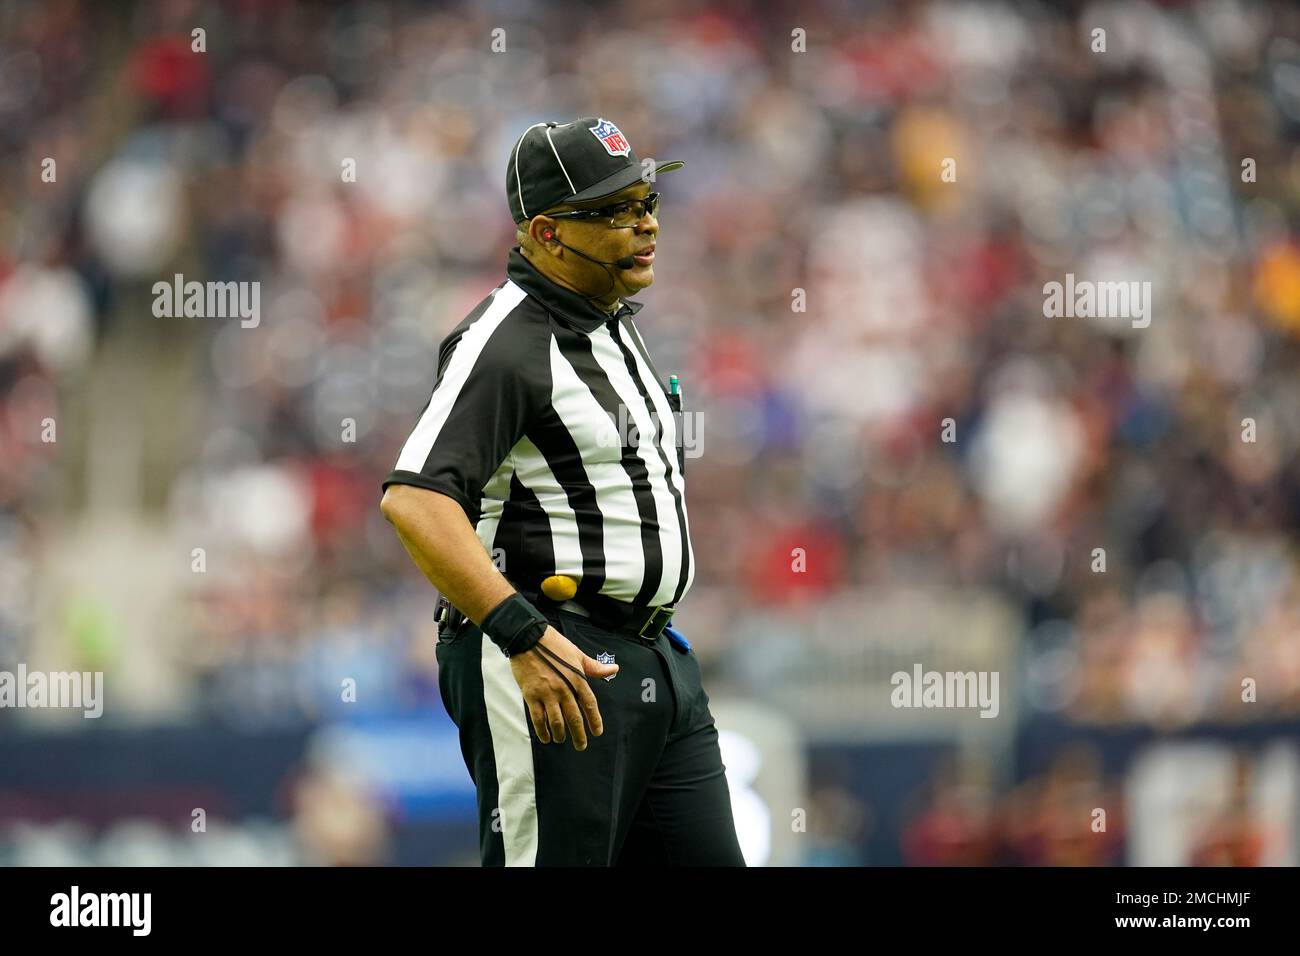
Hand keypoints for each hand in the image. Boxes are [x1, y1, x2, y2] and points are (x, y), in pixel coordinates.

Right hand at [510, 625, 618, 750]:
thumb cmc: (554, 644)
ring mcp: (546, 693)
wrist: (528, 638)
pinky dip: (542, 730)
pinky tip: (546, 737)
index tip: (597, 732)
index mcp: (577, 678)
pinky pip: (538, 718)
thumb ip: (594, 667)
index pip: (589, 704)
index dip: (594, 720)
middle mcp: (563, 689)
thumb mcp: (577, 654)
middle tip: (581, 745)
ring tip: (562, 740)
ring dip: (560, 734)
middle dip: (578, 734)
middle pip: (574, 717)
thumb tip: (614, 668)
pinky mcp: (531, 695)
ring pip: (556, 721)